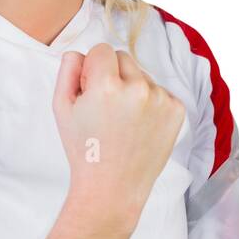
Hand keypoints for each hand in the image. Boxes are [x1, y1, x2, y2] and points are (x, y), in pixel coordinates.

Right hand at [52, 42, 186, 230]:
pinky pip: (160, 91)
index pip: (102, 49)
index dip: (93, 68)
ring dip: (133, 89)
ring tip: (123, 122)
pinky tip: (140, 127)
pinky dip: (150, 104)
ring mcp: (160, 100)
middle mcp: (137, 89)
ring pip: (143, 75)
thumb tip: (81, 53)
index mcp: (107, 85)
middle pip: (124, 58)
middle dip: (114, 75)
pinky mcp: (177, 111)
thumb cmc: (84, 150)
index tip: (91, 90)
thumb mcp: (61, 108)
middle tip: (106, 108)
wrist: (112, 189)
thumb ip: (68, 70)